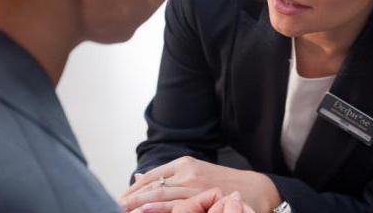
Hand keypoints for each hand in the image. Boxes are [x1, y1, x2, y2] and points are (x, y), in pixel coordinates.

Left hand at [121, 157, 280, 212]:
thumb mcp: (194, 172)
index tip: (121, 199)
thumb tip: (137, 178)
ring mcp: (196, 187)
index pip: (153, 177)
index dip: (135, 189)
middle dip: (134, 199)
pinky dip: (164, 212)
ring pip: (164, 199)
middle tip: (118, 207)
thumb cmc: (221, 182)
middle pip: (155, 188)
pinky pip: (179, 209)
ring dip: (144, 207)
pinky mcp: (204, 199)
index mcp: (185, 164)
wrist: (254, 188)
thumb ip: (167, 176)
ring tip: (128, 211)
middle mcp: (189, 173)